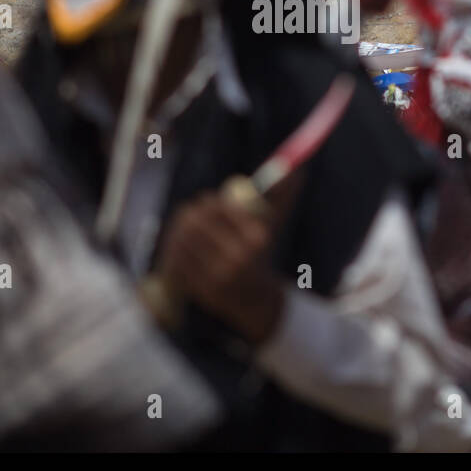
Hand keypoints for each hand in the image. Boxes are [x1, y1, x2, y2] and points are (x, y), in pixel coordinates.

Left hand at [157, 191, 284, 345]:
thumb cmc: (263, 254)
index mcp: (257, 239)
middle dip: (190, 214)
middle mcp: (239, 259)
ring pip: (183, 241)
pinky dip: (174, 252)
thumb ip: (282, 195)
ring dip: (178, 231)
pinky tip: (178, 248)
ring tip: (181, 228)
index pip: (220, 209)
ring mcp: (220, 278)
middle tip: (189, 212)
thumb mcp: (273, 225)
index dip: (209, 202)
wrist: (258, 301)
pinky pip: (178, 262)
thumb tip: (297, 168)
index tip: (206, 201)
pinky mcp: (203, 291)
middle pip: (198, 223)